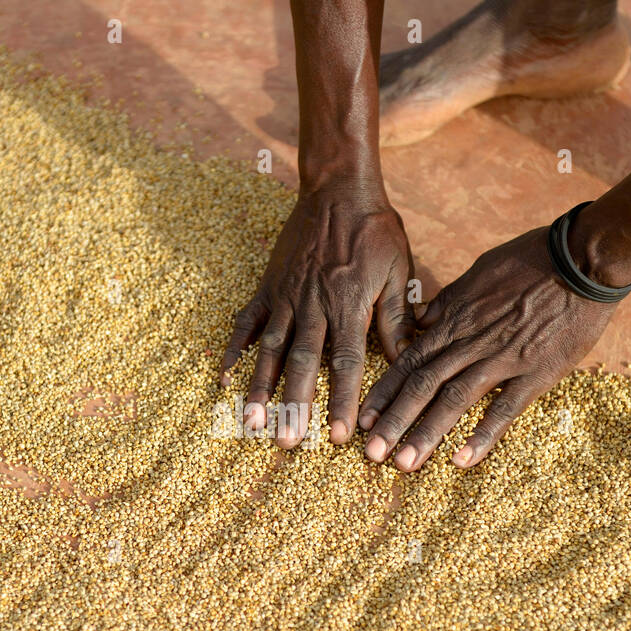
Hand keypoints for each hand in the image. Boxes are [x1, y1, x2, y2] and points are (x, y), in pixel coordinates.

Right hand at [219, 188, 415, 446]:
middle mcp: (314, 305)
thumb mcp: (398, 271)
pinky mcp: (268, 286)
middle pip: (302, 364)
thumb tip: (406, 362)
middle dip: (295, 406)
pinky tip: (224, 379)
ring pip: (270, 349)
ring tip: (250, 423)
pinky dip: (234, 350)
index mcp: (349, 305)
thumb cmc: (375, 230)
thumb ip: (398, 318)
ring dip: (260, 388)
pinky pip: (246, 322)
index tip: (340, 435)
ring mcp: (286, 297)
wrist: (338, 188)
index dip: (343, 400)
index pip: (346, 362)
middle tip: (288, 443)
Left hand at [357, 226, 616, 470]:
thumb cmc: (531, 260)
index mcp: (456, 320)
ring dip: (427, 433)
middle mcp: (471, 343)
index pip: (409, 361)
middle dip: (394, 421)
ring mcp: (503, 360)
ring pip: (455, 400)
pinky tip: (462, 461)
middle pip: (423, 385)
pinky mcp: (537, 373)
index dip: (384, 392)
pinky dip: (482, 435)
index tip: (363, 418)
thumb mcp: (479, 272)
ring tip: (405, 463)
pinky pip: (505, 409)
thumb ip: (448, 302)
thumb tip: (421, 319)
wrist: (582, 259)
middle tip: (371, 453)